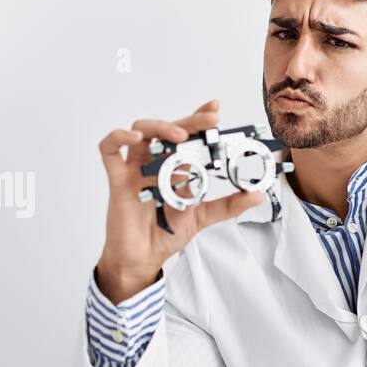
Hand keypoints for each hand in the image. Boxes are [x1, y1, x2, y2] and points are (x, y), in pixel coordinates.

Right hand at [95, 100, 263, 302]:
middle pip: (169, 129)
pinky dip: (118, 137)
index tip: (216, 108)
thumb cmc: (167, 233)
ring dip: (161, 127)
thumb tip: (257, 195)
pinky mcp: (118, 178)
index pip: (188, 134)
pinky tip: (134, 138)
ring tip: (180, 136)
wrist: (144, 257)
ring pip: (141, 131)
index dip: (199, 117)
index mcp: (177, 166)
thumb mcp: (204, 216)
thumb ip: (229, 205)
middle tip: (210, 121)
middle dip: (190, 121)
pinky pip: (109, 150)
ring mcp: (136, 167)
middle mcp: (156, 161)